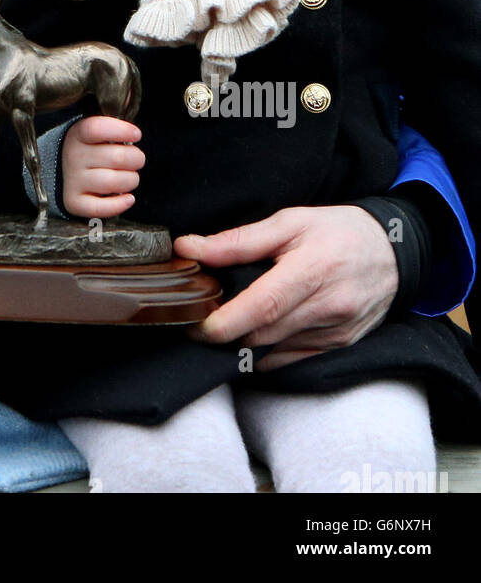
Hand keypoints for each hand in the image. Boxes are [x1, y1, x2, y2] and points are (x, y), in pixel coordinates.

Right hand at [61, 114, 143, 218]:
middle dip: (136, 158)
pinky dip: (120, 204)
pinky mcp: (74, 202)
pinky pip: (102, 208)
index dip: (122, 131)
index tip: (136, 135)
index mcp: (78, 135)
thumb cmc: (89, 151)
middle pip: (117, 157)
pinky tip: (128, 198)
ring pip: (114, 182)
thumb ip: (113, 132)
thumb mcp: (95, 134)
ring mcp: (73, 180)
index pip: (97, 129)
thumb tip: (134, 136)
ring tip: (128, 177)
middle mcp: (73, 157)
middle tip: (135, 159)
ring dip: (131, 180)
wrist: (62, 172)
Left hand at [175, 205, 398, 369]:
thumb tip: (189, 248)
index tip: (196, 324)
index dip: (225, 322)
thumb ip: (238, 241)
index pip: (263, 306)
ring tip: (229, 320)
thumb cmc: (337, 231)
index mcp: (313, 270)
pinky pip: (293, 360)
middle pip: (263, 334)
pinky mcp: (340, 346)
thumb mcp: (289, 222)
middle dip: (226, 332)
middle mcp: (328, 308)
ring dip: (245, 342)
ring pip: (275, 351)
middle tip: (201, 316)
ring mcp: (336, 332)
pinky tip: (258, 332)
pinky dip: (268, 351)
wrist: (393, 251)